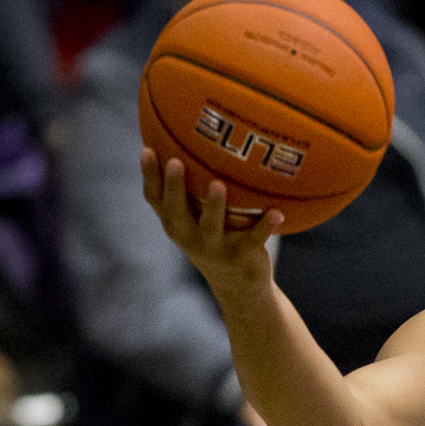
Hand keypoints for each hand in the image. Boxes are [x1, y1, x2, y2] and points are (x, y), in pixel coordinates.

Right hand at [140, 149, 283, 300]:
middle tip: (176, 161)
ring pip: (210, 227)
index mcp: (176, 224)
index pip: (155, 198)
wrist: (239, 286)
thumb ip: (194, 189)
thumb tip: (197, 139)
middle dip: (174, 187)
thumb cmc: (216, 238)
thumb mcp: (199, 217)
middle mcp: (189, 237)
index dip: (149, 175)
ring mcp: (214, 249)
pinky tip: (277, 213)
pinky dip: (265, 227)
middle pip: (175, 211)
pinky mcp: (241, 257)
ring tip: (218, 184)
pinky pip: (254, 240)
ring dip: (214, 206)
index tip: (147, 148)